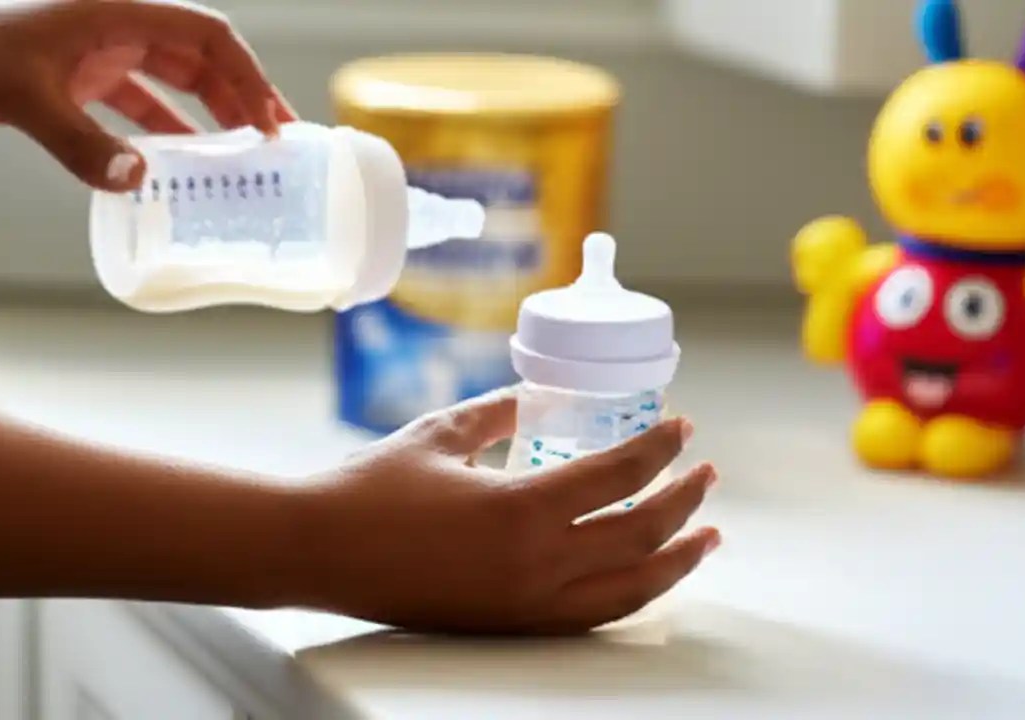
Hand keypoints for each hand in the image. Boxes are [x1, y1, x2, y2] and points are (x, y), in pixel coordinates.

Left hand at [0, 0, 295, 189]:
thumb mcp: (26, 100)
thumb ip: (82, 143)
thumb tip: (138, 180)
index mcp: (115, 11)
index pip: (205, 34)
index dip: (246, 74)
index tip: (269, 119)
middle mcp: (114, 27)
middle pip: (199, 56)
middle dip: (241, 95)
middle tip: (273, 139)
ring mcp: (97, 53)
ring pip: (174, 80)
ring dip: (210, 112)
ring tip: (241, 151)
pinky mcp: (79, 79)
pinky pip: (139, 103)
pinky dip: (164, 130)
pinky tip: (177, 162)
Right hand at [291, 390, 720, 634]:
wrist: (318, 552)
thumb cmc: (370, 488)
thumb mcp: (441, 432)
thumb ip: (498, 410)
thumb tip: (536, 394)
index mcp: (521, 508)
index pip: (620, 477)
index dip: (660, 449)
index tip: (682, 427)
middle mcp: (536, 563)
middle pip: (641, 534)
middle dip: (685, 500)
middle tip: (705, 473)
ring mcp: (528, 604)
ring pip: (631, 588)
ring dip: (678, 559)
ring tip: (706, 536)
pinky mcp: (512, 625)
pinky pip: (594, 616)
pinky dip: (633, 593)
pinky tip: (645, 575)